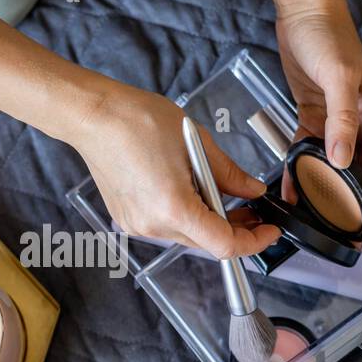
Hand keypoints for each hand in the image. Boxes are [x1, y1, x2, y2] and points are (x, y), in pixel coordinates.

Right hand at [70, 82, 281, 258]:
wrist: (93, 117)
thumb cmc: (139, 121)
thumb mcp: (198, 144)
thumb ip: (230, 175)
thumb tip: (253, 192)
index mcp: (174, 208)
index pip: (224, 245)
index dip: (253, 242)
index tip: (268, 231)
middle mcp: (153, 225)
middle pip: (206, 241)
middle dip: (233, 228)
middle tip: (252, 208)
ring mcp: (137, 225)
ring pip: (186, 234)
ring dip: (208, 219)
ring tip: (220, 193)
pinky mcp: (127, 218)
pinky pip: (166, 225)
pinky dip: (185, 213)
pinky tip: (190, 190)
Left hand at [275, 3, 361, 242]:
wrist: (304, 12)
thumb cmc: (328, 36)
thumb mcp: (338, 78)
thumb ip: (342, 121)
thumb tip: (342, 160)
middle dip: (357, 206)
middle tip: (349, 237)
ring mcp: (338, 123)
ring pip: (334, 168)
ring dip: (326, 192)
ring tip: (320, 221)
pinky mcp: (315, 118)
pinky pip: (309, 153)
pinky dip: (300, 171)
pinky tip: (291, 188)